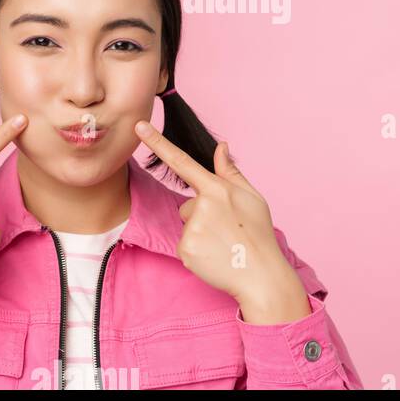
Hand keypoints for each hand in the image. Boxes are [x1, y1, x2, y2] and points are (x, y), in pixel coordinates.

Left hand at [134, 121, 309, 322]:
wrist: (261, 275)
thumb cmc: (258, 234)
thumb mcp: (252, 198)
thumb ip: (231, 172)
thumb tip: (220, 146)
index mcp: (218, 189)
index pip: (182, 161)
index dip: (158, 142)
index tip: (138, 125)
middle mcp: (202, 205)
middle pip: (187, 206)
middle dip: (202, 217)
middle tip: (227, 231)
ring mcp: (192, 227)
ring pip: (185, 225)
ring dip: (200, 234)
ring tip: (223, 244)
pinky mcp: (185, 248)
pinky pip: (183, 244)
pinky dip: (196, 251)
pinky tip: (214, 256)